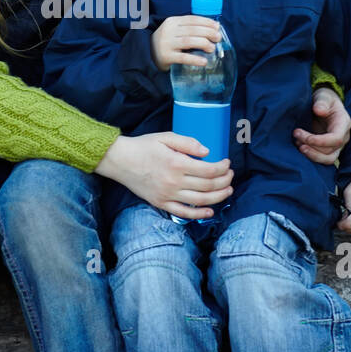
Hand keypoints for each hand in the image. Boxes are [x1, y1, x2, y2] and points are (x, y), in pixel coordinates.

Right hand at [94, 132, 233, 219]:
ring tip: (228, 191)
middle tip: (230, 176)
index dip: (222, 168)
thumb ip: (188, 143)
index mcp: (177, 163)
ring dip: (218, 197)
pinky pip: (184, 213)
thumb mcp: (166, 137)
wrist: (120, 160)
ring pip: (201, 201)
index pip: (209, 170)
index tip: (227, 163)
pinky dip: (199, 214)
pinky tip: (210, 211)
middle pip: (208, 186)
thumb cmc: (143, 146)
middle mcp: (174, 182)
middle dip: (225, 181)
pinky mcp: (161, 203)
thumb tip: (207, 152)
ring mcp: (168, 195)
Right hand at [151, 16, 220, 72]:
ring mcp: (166, 44)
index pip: (192, 19)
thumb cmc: (168, 41)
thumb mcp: (175, 30)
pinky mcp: (166, 57)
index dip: (206, 22)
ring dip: (204, 43)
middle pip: (192, 30)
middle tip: (218, 38)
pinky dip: (195, 59)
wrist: (148, 53)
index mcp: (172, 22)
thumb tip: (214, 28)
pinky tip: (204, 61)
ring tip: (212, 48)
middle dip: (208, 33)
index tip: (217, 27)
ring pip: (188, 41)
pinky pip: (183, 58)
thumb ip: (190, 28)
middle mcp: (168, 31)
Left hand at [293, 86, 350, 164]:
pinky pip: (321, 158)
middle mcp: (342, 137)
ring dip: (311, 155)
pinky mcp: (327, 149)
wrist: (324, 105)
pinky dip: (310, 155)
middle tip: (296, 135)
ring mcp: (336, 145)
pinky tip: (299, 146)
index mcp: (343, 123)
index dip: (321, 141)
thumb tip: (319, 110)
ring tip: (298, 144)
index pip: (337, 138)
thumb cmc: (324, 99)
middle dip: (312, 147)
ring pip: (327, 159)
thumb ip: (322, 102)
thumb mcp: (324, 96)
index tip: (306, 138)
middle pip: (330, 151)